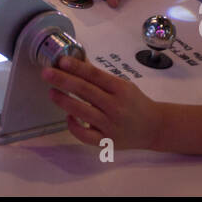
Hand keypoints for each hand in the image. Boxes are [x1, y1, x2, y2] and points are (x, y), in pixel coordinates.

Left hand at [42, 56, 162, 150]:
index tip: (61, 60)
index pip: (95, 75)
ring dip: (64, 101)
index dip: (77, 67)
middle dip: (63, 80)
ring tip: (52, 92)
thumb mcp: (123, 85)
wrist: (154, 127)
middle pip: (85, 91)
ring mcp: (110, 125)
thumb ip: (101, 77)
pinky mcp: (106, 141)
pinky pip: (85, 135)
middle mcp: (115, 106)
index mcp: (121, 89)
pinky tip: (68, 117)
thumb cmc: (135, 103)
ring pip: (82, 112)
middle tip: (47, 73)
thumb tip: (78, 63)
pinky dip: (74, 126)